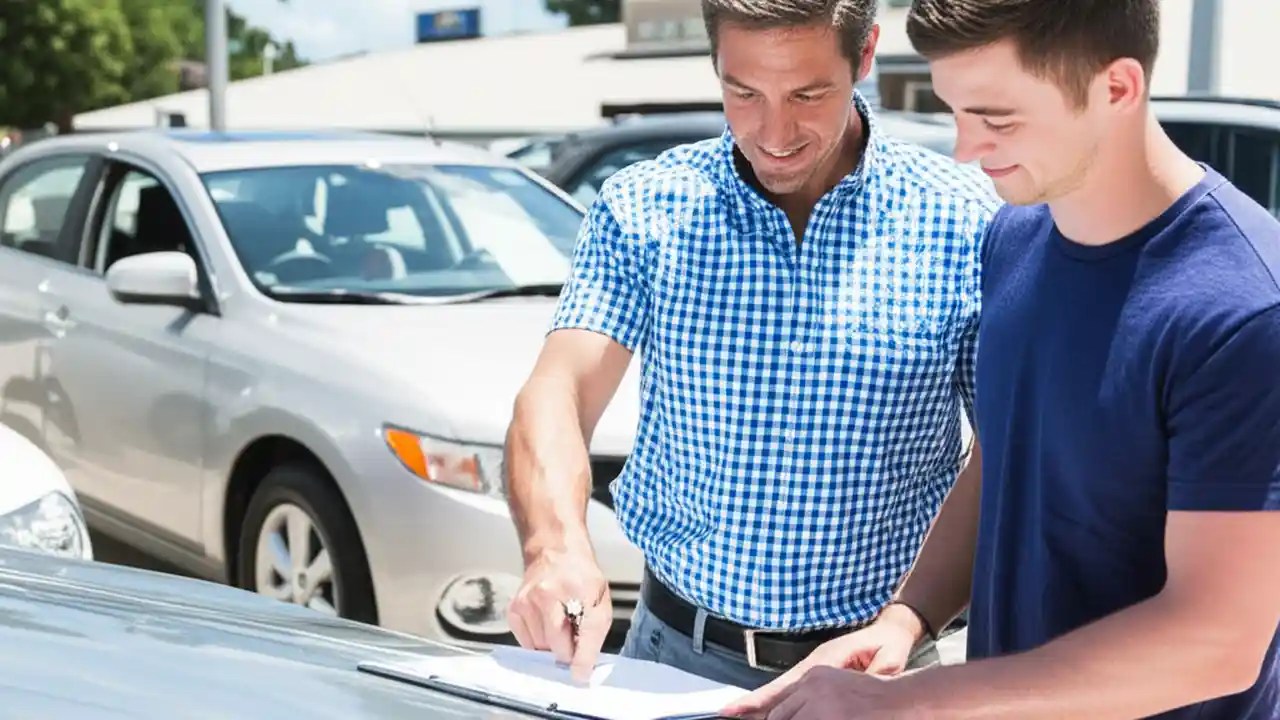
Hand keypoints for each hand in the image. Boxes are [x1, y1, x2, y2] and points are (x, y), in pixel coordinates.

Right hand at [507, 546, 611, 682]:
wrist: (555, 551)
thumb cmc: (580, 576)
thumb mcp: (600, 598)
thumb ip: (595, 632)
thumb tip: (582, 668)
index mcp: (579, 588)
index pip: (584, 632)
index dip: (583, 658)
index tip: (581, 674)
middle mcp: (549, 594)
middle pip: (557, 646)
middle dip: (567, 650)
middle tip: (573, 637)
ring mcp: (528, 602)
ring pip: (540, 647)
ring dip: (551, 645)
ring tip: (559, 624)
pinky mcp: (514, 609)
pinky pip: (527, 642)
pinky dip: (537, 640)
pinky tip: (545, 623)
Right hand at [722, 605, 923, 716]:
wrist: (889, 630)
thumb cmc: (888, 645)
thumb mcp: (888, 659)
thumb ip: (875, 672)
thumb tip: (870, 680)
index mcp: (825, 661)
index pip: (788, 684)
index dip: (763, 698)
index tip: (741, 706)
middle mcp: (813, 665)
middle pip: (777, 688)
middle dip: (752, 702)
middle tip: (727, 712)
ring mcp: (813, 668)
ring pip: (780, 689)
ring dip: (759, 702)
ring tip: (736, 713)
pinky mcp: (817, 672)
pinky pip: (791, 689)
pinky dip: (775, 700)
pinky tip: (763, 710)